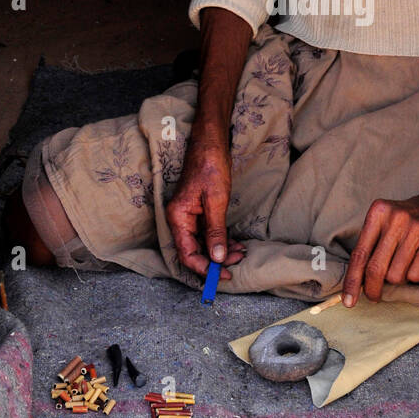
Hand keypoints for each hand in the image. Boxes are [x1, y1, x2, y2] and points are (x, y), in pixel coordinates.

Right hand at [165, 135, 245, 278]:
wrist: (210, 142)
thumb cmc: (210, 166)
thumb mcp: (216, 200)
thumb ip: (216, 231)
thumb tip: (217, 258)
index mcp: (178, 217)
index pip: (187, 253)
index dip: (204, 268)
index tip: (221, 275)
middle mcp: (180, 219)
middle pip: (195, 250)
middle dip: (215, 260)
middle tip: (236, 262)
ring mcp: (189, 215)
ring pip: (203, 243)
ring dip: (221, 251)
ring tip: (240, 253)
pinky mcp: (199, 211)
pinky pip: (208, 232)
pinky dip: (221, 239)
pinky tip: (235, 244)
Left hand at [342, 188, 418, 306]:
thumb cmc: (406, 217)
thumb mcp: (384, 220)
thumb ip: (370, 244)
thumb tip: (357, 281)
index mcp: (379, 212)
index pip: (360, 253)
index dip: (352, 281)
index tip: (347, 301)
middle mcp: (397, 219)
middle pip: (376, 268)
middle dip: (372, 288)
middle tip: (373, 297)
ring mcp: (417, 229)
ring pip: (396, 275)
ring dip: (397, 278)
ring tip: (402, 265)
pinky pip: (416, 275)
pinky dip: (414, 275)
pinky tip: (417, 262)